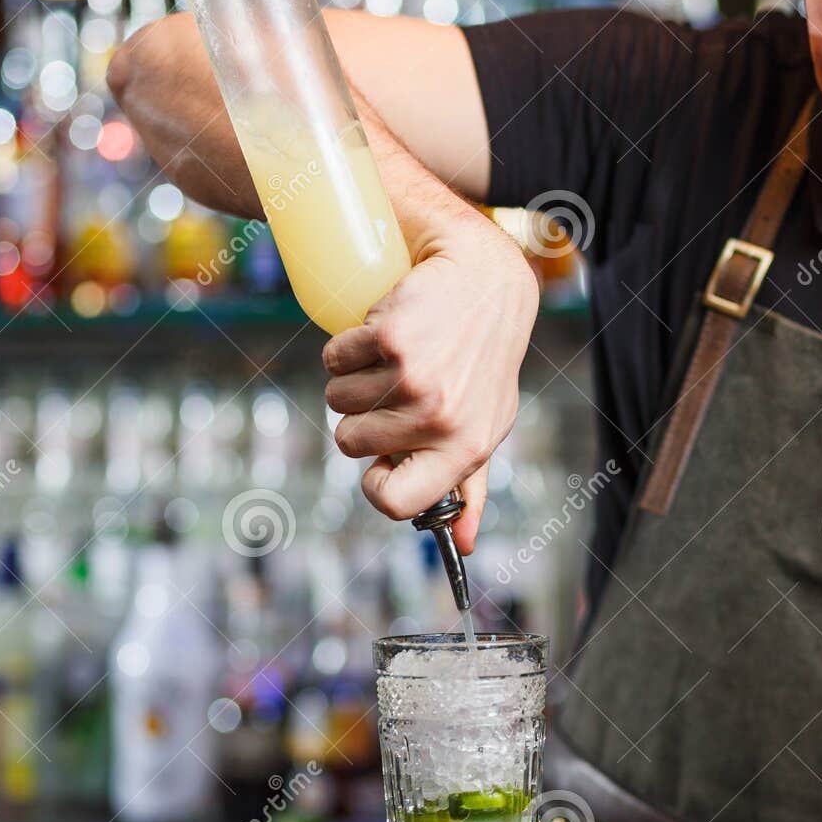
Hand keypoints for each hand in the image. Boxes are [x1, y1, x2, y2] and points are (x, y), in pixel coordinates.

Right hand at [321, 108, 538, 552]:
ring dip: (350, 379)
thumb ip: (471, 484)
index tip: (376, 463)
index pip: (397, 504)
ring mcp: (414, 378)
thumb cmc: (482, 356)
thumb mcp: (487, 422)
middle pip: (349, 444)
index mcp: (464, 449)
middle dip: (358, 416)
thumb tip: (465, 544)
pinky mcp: (391, 337)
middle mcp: (440, 419)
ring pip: (336, 400)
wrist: (485, 278)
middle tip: (391, 387)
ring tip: (390, 357)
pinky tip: (379, 330)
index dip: (373, 486)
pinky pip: (334, 359)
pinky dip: (344, 345)